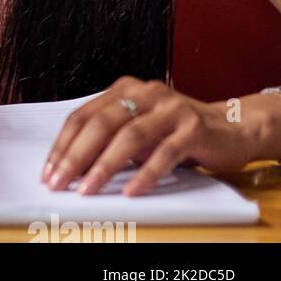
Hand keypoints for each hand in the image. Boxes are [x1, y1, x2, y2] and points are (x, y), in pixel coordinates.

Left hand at [41, 77, 258, 197]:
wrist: (232, 128)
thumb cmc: (177, 132)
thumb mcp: (140, 129)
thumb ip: (112, 138)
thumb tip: (74, 168)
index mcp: (124, 89)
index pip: (83, 116)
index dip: (63, 144)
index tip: (49, 171)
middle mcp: (144, 92)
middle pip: (101, 124)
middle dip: (76, 156)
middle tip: (60, 182)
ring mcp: (170, 108)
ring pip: (129, 136)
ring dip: (104, 166)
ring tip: (88, 189)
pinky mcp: (193, 128)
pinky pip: (164, 153)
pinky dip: (145, 173)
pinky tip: (130, 191)